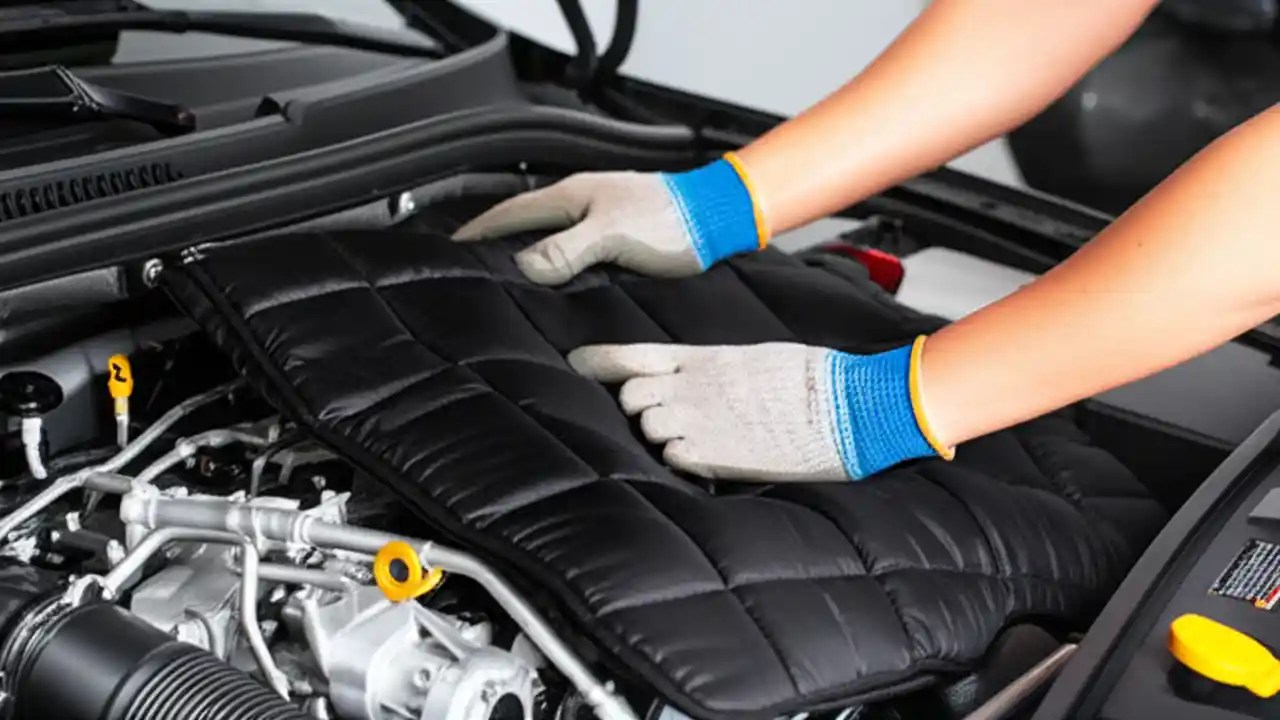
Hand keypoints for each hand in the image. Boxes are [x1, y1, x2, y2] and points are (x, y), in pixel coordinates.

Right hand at [451, 155, 766, 283]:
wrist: (719, 215)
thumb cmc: (674, 220)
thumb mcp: (613, 235)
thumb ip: (568, 250)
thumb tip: (524, 267)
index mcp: (572, 195)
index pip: (510, 213)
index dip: (480, 231)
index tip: (453, 247)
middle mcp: (582, 201)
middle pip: (526, 222)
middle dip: (497, 241)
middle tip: (471, 266)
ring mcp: (600, 215)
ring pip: (550, 235)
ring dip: (528, 252)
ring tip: (506, 278)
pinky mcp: (619, 232)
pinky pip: (574, 247)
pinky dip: (557, 261)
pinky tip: (557, 280)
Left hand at [568, 340, 950, 481]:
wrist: (847, 408)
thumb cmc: (813, 382)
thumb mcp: (756, 360)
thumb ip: (716, 368)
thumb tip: (693, 376)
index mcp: (705, 357)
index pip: (633, 354)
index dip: (598, 360)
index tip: (576, 362)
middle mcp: (692, 386)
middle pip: (630, 394)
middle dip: (637, 405)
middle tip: (665, 414)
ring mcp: (699, 421)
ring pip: (646, 427)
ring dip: (660, 434)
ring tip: (696, 436)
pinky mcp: (713, 456)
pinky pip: (672, 459)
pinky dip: (683, 460)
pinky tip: (708, 458)